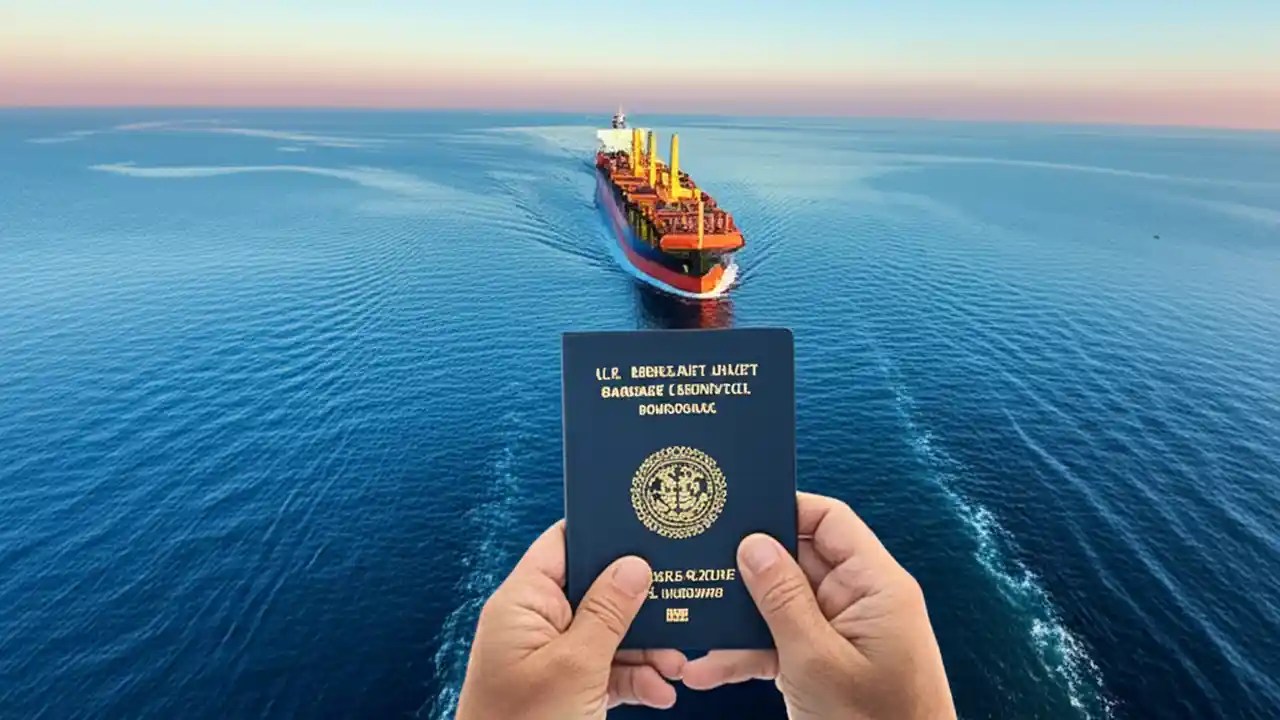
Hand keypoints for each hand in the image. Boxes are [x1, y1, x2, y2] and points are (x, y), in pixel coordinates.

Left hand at [456, 521, 686, 718]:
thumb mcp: (575, 667)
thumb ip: (607, 612)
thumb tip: (635, 564)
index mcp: (523, 604)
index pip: (563, 544)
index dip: (602, 532)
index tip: (647, 526)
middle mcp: (535, 624)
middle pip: (595, 589)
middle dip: (639, 601)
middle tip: (680, 599)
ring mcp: (550, 658)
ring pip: (608, 633)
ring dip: (646, 647)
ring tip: (677, 662)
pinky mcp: (565, 689)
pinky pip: (607, 669)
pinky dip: (635, 678)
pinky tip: (661, 690)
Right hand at [683, 493, 955, 719]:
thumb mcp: (817, 661)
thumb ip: (782, 599)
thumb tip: (753, 545)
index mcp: (875, 586)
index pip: (830, 521)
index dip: (785, 508)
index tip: (737, 509)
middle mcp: (860, 602)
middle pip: (798, 560)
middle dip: (749, 566)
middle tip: (701, 560)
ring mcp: (842, 635)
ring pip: (781, 606)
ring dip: (740, 620)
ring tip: (695, 622)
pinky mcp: (826, 665)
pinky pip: (781, 644)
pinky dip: (747, 655)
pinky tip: (708, 668)